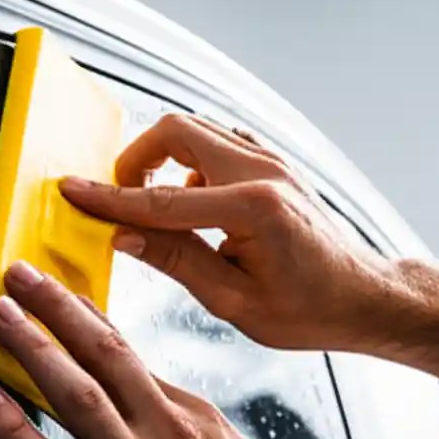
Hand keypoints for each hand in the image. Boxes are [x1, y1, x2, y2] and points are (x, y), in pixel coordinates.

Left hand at [0, 262, 424, 438]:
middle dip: (54, 308)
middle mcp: (159, 433)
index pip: (127, 352)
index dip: (87, 317)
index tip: (62, 293)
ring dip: (31, 347)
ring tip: (0, 315)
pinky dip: (12, 427)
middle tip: (20, 276)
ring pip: (72, 393)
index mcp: (189, 415)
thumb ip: (187, 421)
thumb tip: (156, 391)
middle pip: (99, 353)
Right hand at [60, 113, 406, 352]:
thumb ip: (175, 260)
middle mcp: (264, 171)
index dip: (110, 197)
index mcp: (254, 207)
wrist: (364, 297)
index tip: (74, 191)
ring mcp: (273, 161)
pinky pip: (219, 142)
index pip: (160, 199)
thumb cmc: (311, 308)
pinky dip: (192, 163)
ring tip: (160, 209)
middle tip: (121, 197)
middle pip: (176, 130)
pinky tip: (195, 205)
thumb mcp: (234, 300)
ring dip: (165, 160)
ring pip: (197, 130)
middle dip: (137, 159)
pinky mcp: (274, 164)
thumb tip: (124, 236)